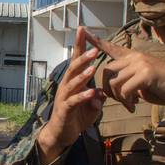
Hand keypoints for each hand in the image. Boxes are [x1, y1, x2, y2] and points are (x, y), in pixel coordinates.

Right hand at [36, 26, 105, 164]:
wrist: (60, 135)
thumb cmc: (75, 117)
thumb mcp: (91, 106)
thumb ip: (98, 97)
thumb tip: (103, 92)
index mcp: (72, 82)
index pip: (76, 60)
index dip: (80, 46)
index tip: (83, 30)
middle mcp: (66, 86)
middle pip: (74, 68)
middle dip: (83, 57)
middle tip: (95, 48)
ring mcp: (64, 98)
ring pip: (73, 83)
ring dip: (83, 75)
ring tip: (93, 67)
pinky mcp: (64, 110)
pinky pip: (74, 101)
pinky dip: (83, 97)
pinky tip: (91, 93)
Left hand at [88, 32, 164, 114]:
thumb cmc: (164, 87)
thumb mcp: (142, 82)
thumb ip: (127, 80)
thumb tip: (113, 89)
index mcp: (134, 57)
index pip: (112, 47)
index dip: (98, 42)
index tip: (85, 34)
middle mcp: (136, 57)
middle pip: (106, 71)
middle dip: (107, 90)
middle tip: (120, 101)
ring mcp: (141, 64)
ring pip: (114, 82)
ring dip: (118, 98)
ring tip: (129, 105)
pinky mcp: (146, 74)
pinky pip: (124, 90)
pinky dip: (126, 101)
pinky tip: (133, 106)